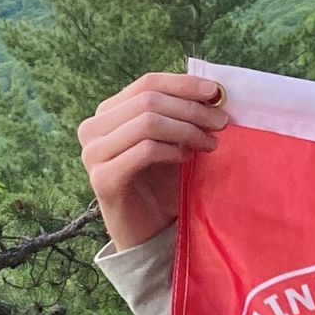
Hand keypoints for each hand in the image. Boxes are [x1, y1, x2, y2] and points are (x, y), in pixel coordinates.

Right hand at [78, 71, 228, 250]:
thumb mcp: (171, 139)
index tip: (216, 92)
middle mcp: (93, 128)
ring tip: (210, 143)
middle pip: (148, 101)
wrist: (146, 230)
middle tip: (221, 123)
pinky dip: (172, 151)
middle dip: (191, 109)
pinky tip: (187, 159)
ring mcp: (92, 153)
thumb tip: (213, 91)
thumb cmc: (160, 182)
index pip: (146, 84)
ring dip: (187, 129)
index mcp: (107, 112)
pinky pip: (145, 151)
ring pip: (148, 123)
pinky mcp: (101, 179)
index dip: (183, 84)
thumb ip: (181, 113)